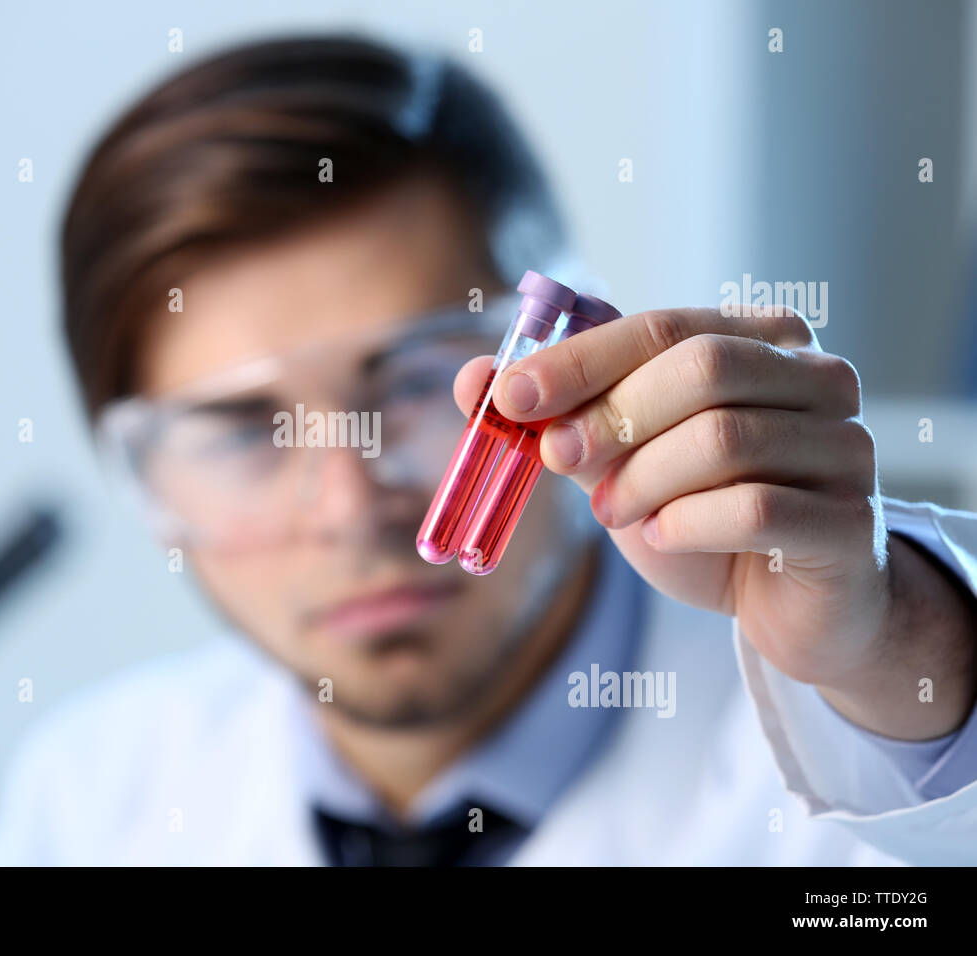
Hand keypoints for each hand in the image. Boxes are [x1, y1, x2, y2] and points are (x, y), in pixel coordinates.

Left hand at [453, 306, 976, 738]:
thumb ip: (560, 416)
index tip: (510, 396)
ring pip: (723, 438)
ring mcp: (846, 447)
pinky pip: (756, 508)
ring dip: (643, 480)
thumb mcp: (622, 460)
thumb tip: (474, 379)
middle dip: (610, 415)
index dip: (580, 359)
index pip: (663, 326)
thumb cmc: (704, 515)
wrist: (789, 604)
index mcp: (763, 341)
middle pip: (702, 367)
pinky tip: (664, 537)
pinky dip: (688, 524)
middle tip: (556, 459)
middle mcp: (818, 380)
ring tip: (614, 513)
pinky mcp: (851, 523)